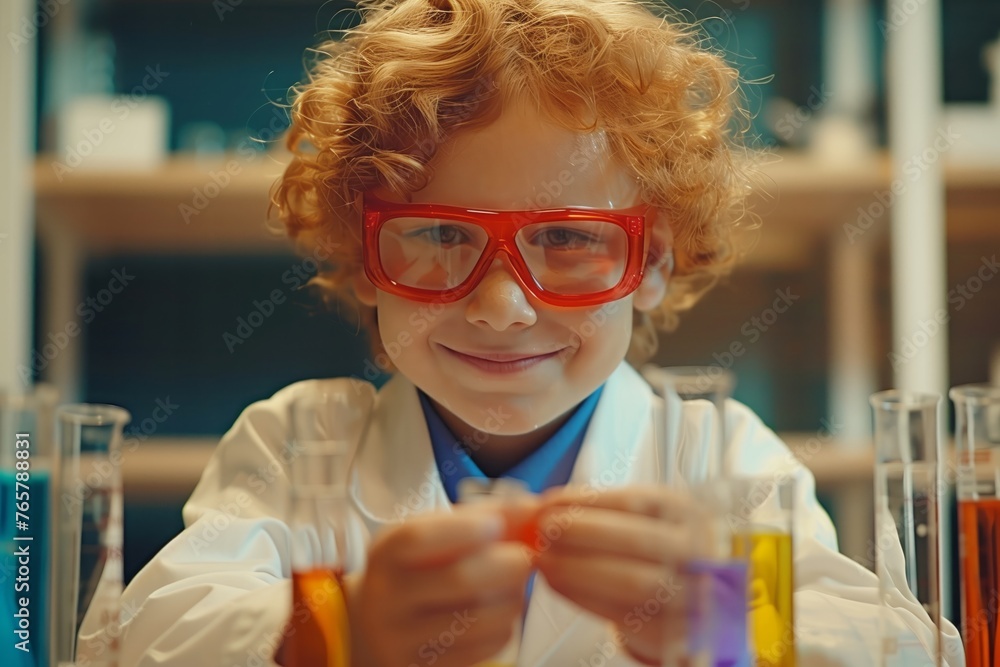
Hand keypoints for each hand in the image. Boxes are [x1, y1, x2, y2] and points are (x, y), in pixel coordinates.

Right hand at [345, 502, 537, 666]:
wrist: (376, 624)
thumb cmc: (416, 568)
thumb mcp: (431, 534)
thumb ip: (480, 515)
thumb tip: (530, 508)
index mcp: (387, 554)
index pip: (418, 539)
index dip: (464, 529)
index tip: (496, 525)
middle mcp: (388, 598)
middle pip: (460, 579)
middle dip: (507, 563)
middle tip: (524, 556)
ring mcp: (406, 638)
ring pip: (481, 617)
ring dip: (512, 597)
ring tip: (512, 585)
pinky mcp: (428, 666)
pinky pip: (486, 646)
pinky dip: (506, 626)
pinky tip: (498, 611)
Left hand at [533, 485, 709, 664]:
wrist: (700, 597)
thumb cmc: (660, 548)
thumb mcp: (647, 518)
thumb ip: (605, 512)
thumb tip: (548, 506)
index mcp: (687, 515)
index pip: (635, 502)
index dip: (586, 501)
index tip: (548, 502)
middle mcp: (696, 552)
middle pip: (636, 541)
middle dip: (580, 534)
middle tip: (543, 531)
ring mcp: (689, 593)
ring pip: (631, 581)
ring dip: (576, 569)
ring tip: (544, 560)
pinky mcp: (672, 631)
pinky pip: (623, 615)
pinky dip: (582, 597)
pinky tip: (558, 584)